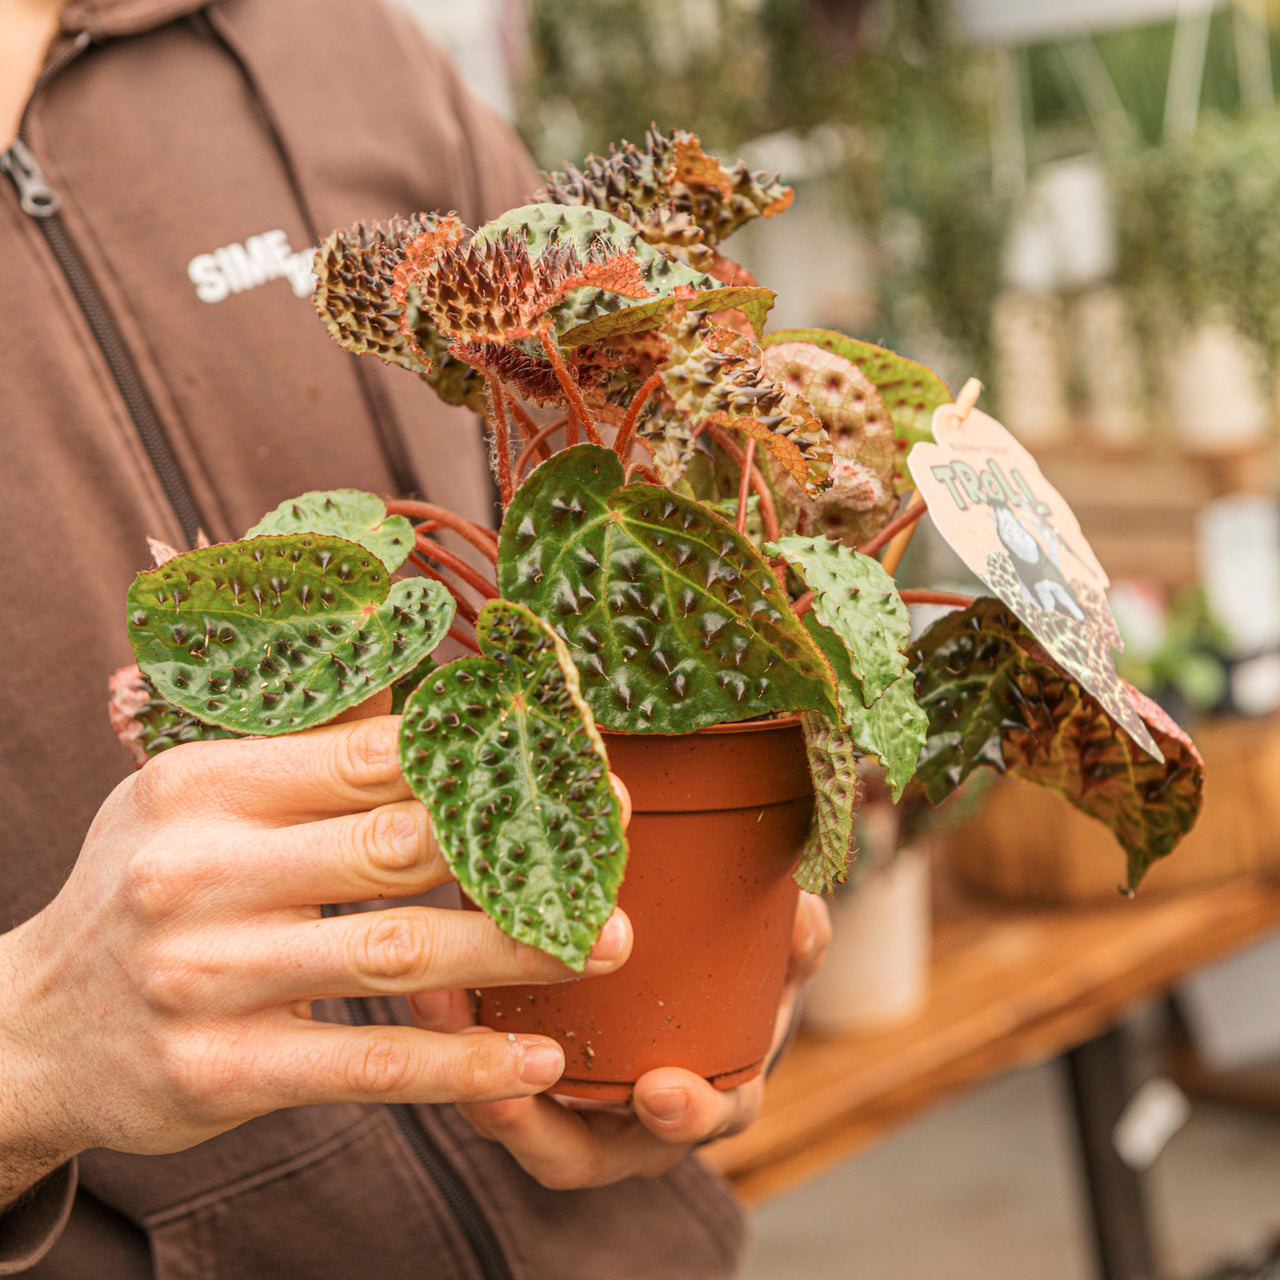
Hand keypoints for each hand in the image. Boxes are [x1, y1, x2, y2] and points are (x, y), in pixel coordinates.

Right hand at [0, 716, 631, 1204]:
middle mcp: (201, 870)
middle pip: (397, 846)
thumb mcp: (197, 798)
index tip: (565, 765)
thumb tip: (427, 691)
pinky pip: (370, 1065)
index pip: (370, 756)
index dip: (479, 758)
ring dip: (515, 952)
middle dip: (516, 849)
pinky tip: (535, 1058)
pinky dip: (462, 1064)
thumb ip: (306, 749)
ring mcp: (208, 975)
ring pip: (400, 954)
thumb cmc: (148, 886)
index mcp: (205, 783)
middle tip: (608, 851)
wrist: (35, 1027)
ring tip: (604, 945)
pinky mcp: (221, 1070)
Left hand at [416, 890, 829, 1187]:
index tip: (663, 1091)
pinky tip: (432, 987)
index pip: (705, 1117)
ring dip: (475, 1084)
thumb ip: (794, 938)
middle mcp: (628, 1115)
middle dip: (541, 1131)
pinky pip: (478, 1066)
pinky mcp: (516, 1060)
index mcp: (707, 1090)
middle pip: (581, 1151)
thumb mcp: (774, 947)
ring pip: (514, 1117)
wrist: (680, 949)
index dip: (687, 1114)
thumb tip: (803, 926)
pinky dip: (453, 1037)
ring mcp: (567, 1096)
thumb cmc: (732, 964)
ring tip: (445, 1024)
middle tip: (507, 1094)